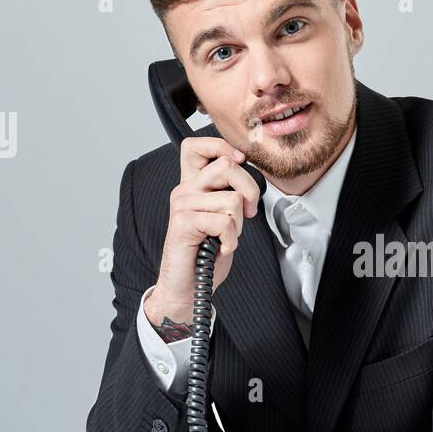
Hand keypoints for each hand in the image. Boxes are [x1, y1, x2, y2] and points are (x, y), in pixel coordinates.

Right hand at [147, 137, 260, 324]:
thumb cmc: (207, 253)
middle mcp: (184, 189)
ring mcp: (182, 204)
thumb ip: (231, 192)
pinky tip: (219, 248)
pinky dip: (231, 241)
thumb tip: (250, 172)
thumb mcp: (224, 216)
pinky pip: (225, 223)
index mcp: (193, 184)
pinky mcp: (183, 223)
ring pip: (232, 199)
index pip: (197, 145)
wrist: (189, 286)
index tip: (240, 164)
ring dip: (239, 225)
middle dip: (250, 190)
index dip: (224, 147)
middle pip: (227, 165)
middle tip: (248, 213)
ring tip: (225, 237)